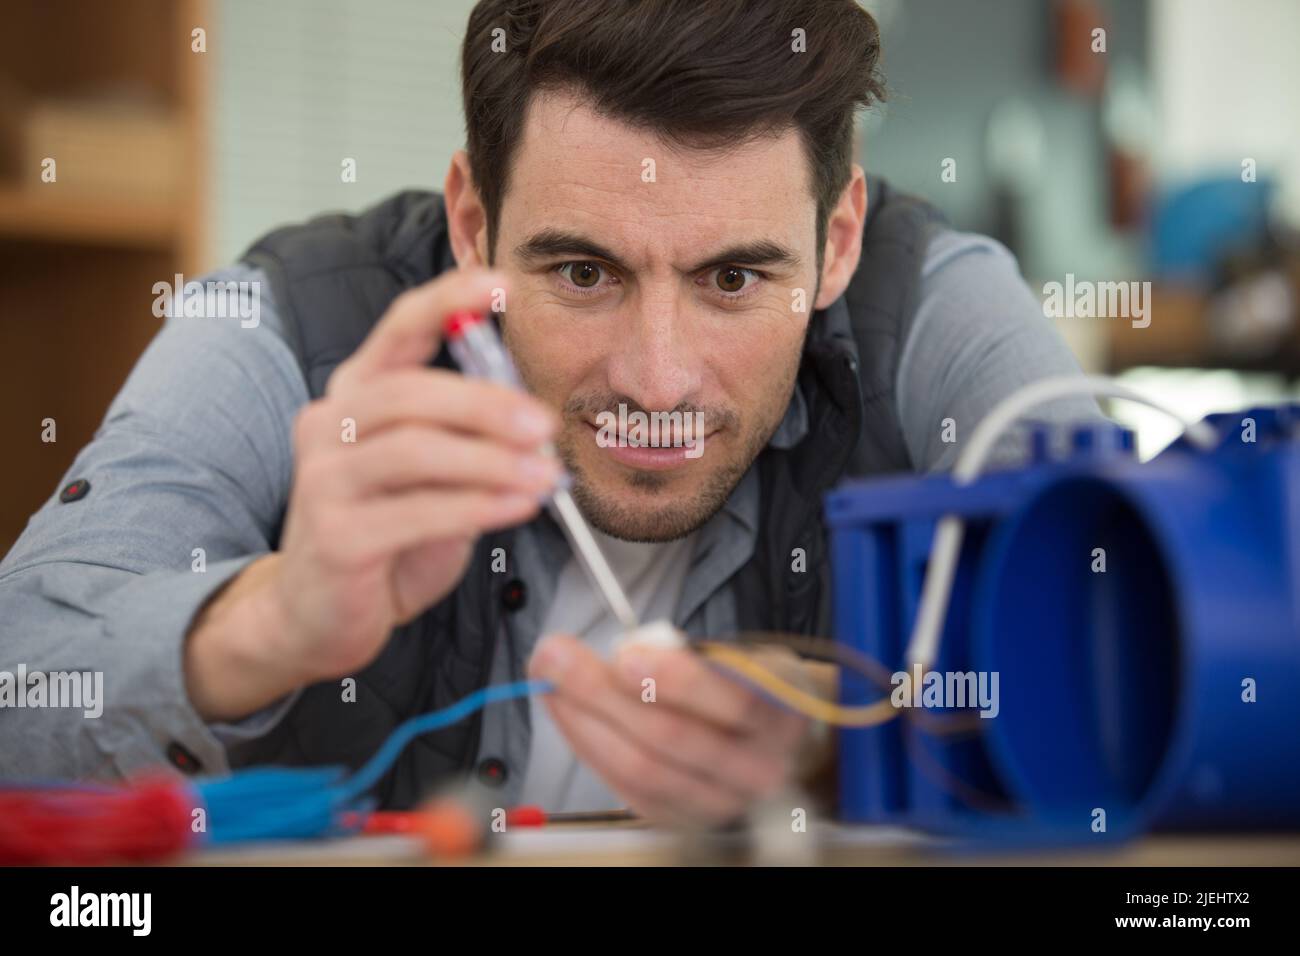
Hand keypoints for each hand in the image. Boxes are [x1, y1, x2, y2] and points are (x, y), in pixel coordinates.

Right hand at [268, 269, 560, 682]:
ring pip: (415, 451)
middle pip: (411, 393)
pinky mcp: (336, 536)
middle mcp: (328, 425)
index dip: (451, 298)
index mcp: (355, 394)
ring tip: (545, 476)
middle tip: (545, 424)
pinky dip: (479, 506)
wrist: (318, 614)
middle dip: (487, 404)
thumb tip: (536, 419)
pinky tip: (520, 506)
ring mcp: (322, 480)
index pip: (399, 328)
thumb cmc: (385, 533)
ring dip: (491, 460)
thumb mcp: (431, 474)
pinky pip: (419, 511)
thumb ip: (466, 437)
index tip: (505, 284)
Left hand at [528, 634, 819, 826]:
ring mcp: (719, 803)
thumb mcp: (743, 657)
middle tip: (556, 657)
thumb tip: (623, 652)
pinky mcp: (684, 820)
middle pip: (672, 739)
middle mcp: (757, 770)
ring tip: (550, 683)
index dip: (678, 680)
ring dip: (584, 722)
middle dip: (603, 693)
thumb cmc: (750, 689)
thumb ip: (693, 655)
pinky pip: (627, 790)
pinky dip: (590, 749)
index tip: (625, 654)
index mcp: (781, 717)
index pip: (733, 702)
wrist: (778, 748)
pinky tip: (568, 715)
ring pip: (642, 770)